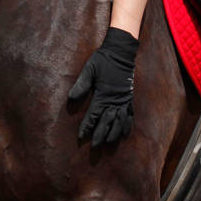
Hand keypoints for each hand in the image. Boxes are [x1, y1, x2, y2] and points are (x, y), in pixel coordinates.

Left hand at [68, 27, 138, 145]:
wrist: (121, 53)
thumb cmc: (103, 61)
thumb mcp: (89, 70)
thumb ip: (81, 85)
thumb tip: (71, 99)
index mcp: (103, 94)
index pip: (94, 115)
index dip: (87, 126)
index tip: (81, 137)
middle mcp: (114, 100)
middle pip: (107, 122)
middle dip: (100, 135)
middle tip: (95, 147)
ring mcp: (123, 100)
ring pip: (119, 121)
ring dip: (114, 133)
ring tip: (109, 144)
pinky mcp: (129, 97)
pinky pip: (130, 115)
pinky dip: (127, 125)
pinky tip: (124, 133)